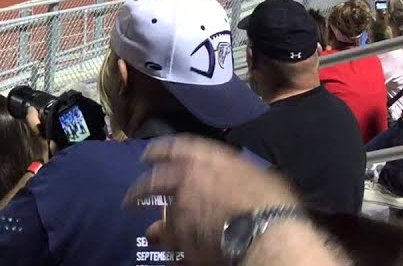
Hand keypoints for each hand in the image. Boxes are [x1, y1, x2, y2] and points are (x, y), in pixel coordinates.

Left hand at [123, 136, 298, 264]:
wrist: (268, 230)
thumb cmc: (272, 200)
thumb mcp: (256, 175)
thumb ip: (234, 173)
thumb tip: (230, 177)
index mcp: (205, 158)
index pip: (174, 148)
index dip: (158, 151)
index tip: (147, 156)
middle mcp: (186, 178)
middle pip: (153, 181)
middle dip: (141, 189)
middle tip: (131, 198)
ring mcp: (180, 207)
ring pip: (161, 216)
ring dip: (156, 226)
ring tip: (151, 234)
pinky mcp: (180, 234)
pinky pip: (172, 242)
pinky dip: (173, 248)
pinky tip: (172, 255)